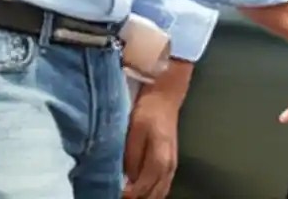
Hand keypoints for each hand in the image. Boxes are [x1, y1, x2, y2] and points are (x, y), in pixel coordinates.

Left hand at [123, 81, 181, 198]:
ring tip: (128, 194)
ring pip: (160, 193)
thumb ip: (132, 155)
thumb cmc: (148, 111)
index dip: (128, 195)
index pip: (142, 188)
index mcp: (159, 160)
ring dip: (145, 197)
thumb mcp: (135, 130)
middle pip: (152, 195)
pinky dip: (152, 193)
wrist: (165, 98)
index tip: (114, 193)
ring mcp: (172, 168)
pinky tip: (141, 192)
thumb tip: (127, 178)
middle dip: (137, 198)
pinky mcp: (172, 165)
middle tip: (118, 195)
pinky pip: (163, 187)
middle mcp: (169, 168)